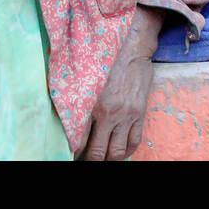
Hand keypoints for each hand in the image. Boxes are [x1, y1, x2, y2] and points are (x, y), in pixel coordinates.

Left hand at [80, 5, 164, 160]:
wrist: (131, 48)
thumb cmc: (105, 60)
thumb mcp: (86, 78)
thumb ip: (79, 100)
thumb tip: (68, 118)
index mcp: (91, 105)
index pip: (79, 140)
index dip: (74, 152)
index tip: (73, 155)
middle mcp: (109, 114)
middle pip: (98, 152)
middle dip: (92, 160)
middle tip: (88, 160)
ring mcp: (126, 116)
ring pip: (117, 152)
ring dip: (109, 158)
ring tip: (104, 158)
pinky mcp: (139, 114)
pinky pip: (134, 142)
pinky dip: (127, 151)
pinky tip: (120, 150)